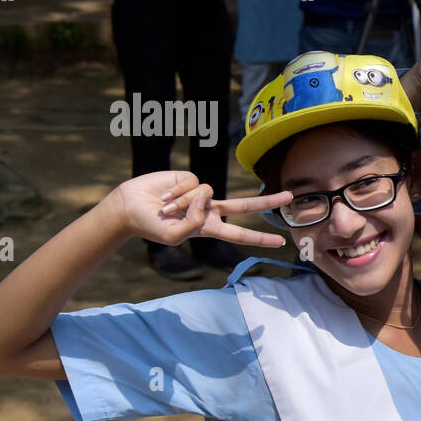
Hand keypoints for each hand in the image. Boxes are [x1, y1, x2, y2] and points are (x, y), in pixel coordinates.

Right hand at [107, 171, 291, 248]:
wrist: (130, 207)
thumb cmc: (151, 227)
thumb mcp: (175, 236)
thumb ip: (195, 223)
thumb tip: (207, 200)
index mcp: (210, 229)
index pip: (240, 234)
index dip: (260, 238)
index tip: (281, 241)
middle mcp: (209, 210)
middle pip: (245, 205)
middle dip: (268, 202)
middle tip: (290, 196)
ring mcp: (201, 194)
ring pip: (207, 193)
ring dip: (183, 203)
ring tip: (166, 209)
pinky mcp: (190, 179)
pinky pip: (193, 183)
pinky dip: (178, 192)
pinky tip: (165, 196)